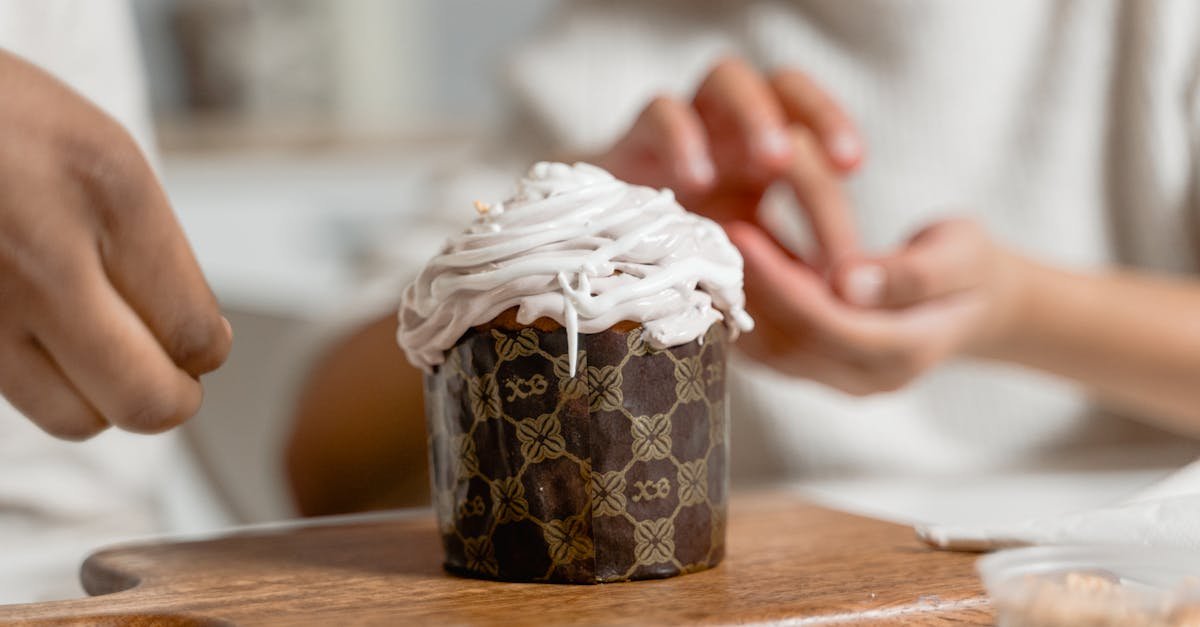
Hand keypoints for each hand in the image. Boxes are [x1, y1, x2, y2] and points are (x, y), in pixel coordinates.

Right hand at [0, 50, 230, 438]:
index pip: (193, 333)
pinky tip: (37, 333)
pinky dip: (38, 381)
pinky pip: (15, 392)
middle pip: (145, 399)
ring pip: (75, 419)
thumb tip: (196, 344)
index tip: (197, 343)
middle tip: (168, 376)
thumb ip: (151, 246)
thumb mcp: (102, 151)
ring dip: (100, 400)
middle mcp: (45, 254)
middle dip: (169, 397)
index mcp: (108, 192)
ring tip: (97, 356)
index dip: (204, 352)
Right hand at [598, 57, 863, 270]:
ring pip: (727, 78)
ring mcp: (685, 125)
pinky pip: (660, 112)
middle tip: (837, 166)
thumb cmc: (685, 250)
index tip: (856, 173)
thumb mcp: (748, 258)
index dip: (839, 140)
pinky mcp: (635, 140)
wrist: (602, 247)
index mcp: (766, 150)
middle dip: (818, 119)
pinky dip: (682, 138)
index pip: (813, 122)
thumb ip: (790, 267)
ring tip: (773, 161)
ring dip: (757, 114)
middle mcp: (730, 126)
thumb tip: (847, 295)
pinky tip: (697, 180)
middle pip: (785, 85)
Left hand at [727, 218, 1025, 393]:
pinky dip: (746, 316)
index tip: (742, 233)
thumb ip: (910, 273)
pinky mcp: (824, 372)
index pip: (827, 322)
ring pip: (774, 353)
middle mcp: (869, 378)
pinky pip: (774, 351)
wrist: (978, 304)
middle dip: (748, 291)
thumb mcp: (961, 254)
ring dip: (739, 306)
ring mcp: (844, 382)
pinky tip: (725, 277)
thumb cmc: (971, 268)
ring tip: (708, 254)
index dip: (780, 282)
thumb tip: (848, 282)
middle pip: (791, 342)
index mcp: (907, 349)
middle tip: (709, 240)